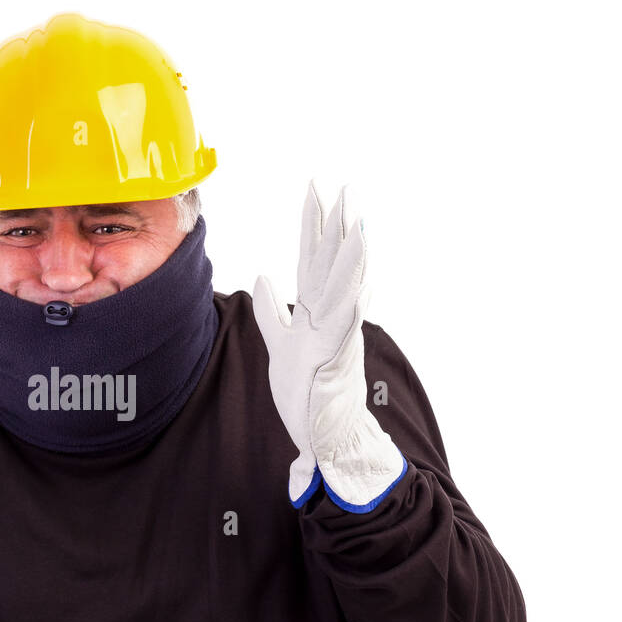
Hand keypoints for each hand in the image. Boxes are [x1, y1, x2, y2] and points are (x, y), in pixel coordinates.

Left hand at [252, 181, 404, 511]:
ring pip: (345, 288)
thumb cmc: (307, 389)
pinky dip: (352, 305)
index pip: (312, 260)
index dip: (313, 226)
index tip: (314, 190)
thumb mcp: (281, 341)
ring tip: (357, 223)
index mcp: (315, 310)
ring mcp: (336, 335)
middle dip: (334, 227)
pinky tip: (359, 284)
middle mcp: (330, 316)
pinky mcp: (337, 359)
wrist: (323, 433)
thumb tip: (262, 276)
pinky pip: (346, 328)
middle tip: (340, 188)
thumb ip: (272, 310)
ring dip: (350, 256)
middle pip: (330, 264)